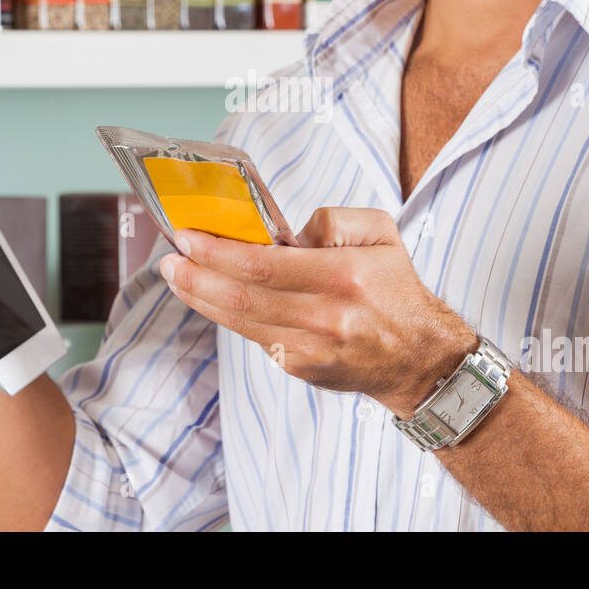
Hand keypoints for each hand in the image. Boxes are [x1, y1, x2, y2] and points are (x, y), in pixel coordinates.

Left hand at [159, 207, 478, 416]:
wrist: (419, 357)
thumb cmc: (396, 289)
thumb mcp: (381, 233)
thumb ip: (333, 220)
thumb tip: (285, 233)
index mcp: (344, 277)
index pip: (263, 265)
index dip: (217, 252)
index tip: (188, 237)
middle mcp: (325, 317)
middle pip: (241, 297)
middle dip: (195, 275)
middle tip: (169, 258)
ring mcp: (311, 349)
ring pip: (239, 322)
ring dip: (200, 297)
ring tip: (177, 275)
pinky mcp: (302, 368)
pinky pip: (254, 336)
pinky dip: (227, 315)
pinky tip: (210, 296)